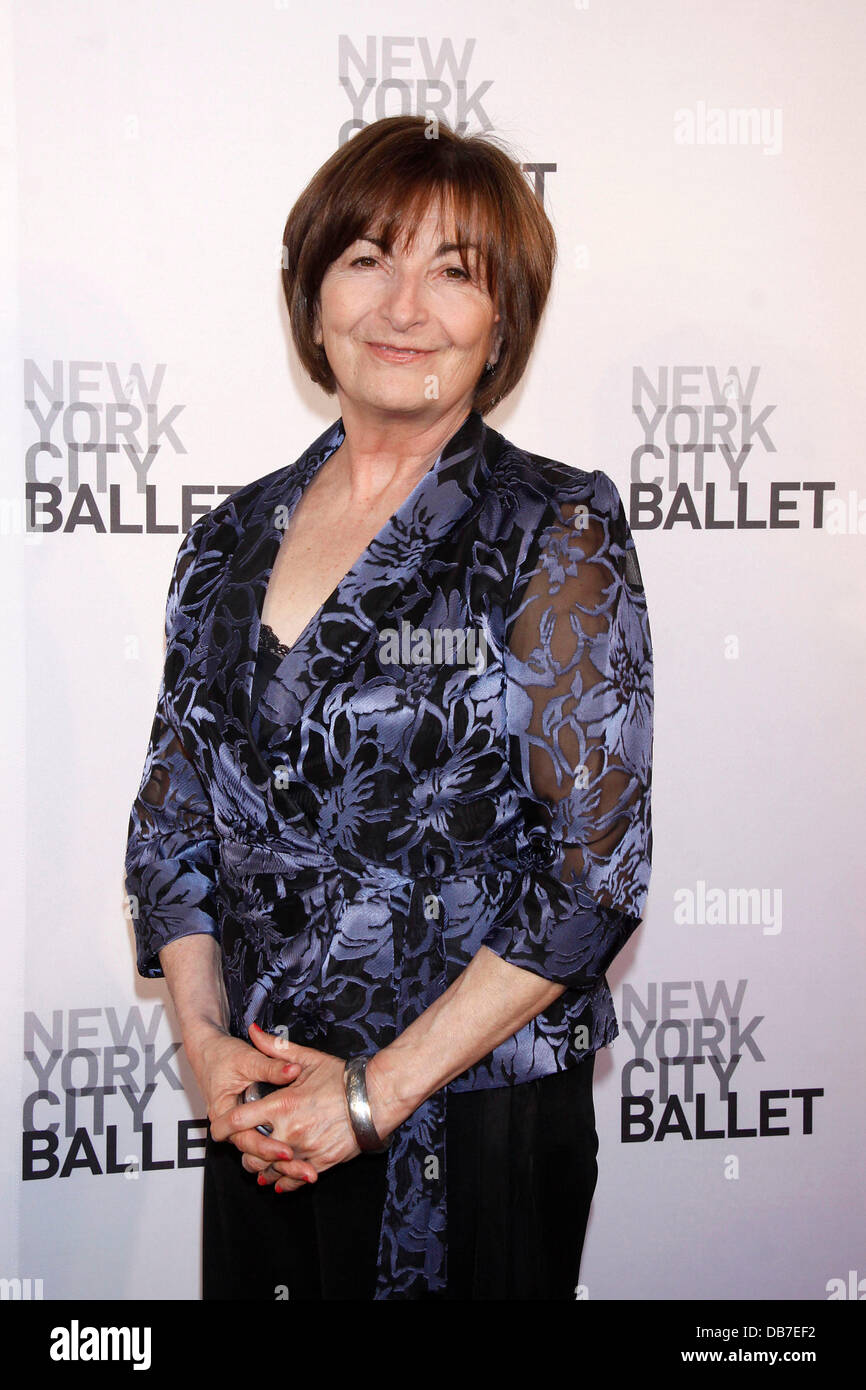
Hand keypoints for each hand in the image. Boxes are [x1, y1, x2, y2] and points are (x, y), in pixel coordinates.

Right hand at [184, 1021, 316, 1185]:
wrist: (208, 1050)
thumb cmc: (222, 1054)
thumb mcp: (246, 1058)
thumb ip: (270, 1066)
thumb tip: (293, 1070)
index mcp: (223, 1111)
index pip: (244, 1138)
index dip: (266, 1146)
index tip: (287, 1151)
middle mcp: (230, 1125)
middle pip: (253, 1151)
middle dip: (278, 1162)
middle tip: (303, 1168)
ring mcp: (240, 1127)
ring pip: (260, 1150)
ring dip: (280, 1161)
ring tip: (306, 1171)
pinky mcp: (250, 1124)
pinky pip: (265, 1140)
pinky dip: (280, 1151)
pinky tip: (301, 1161)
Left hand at [209, 1024, 379, 1191]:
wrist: (376, 1099)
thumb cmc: (342, 1078)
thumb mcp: (308, 1060)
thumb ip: (276, 1048)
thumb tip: (253, 1030)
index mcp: (282, 1105)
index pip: (239, 1121)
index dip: (222, 1127)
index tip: (218, 1129)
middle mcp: (289, 1132)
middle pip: (250, 1152)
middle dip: (243, 1150)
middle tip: (242, 1143)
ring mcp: (305, 1151)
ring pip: (270, 1171)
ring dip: (261, 1167)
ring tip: (260, 1159)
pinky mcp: (320, 1164)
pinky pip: (293, 1181)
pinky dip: (282, 1181)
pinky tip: (278, 1178)